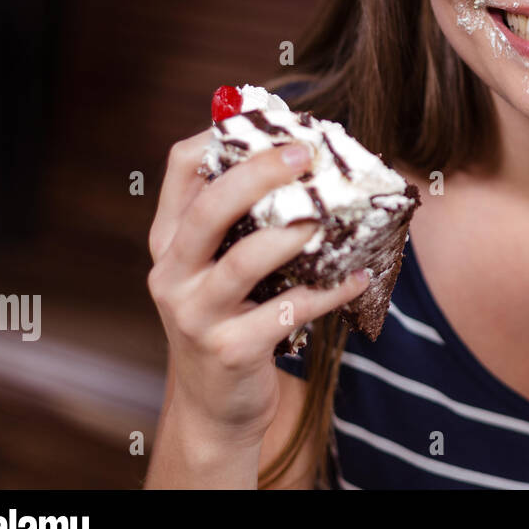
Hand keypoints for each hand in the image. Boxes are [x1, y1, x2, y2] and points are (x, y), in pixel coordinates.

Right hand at [146, 129, 372, 444]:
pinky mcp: (231, 350)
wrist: (215, 408)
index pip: (179, 169)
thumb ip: (242, 222)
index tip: (270, 121)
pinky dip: (330, 291)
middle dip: (259, 174)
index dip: (219, 136)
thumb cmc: (228, 320)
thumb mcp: (217, 269)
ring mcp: (197, 314)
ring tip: (329, 218)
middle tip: (304, 153)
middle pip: (210, 209)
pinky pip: (289, 311)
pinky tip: (359, 275)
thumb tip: (308, 162)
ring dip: (293, 235)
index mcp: (169, 241)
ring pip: (245, 261)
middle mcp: (173, 273)